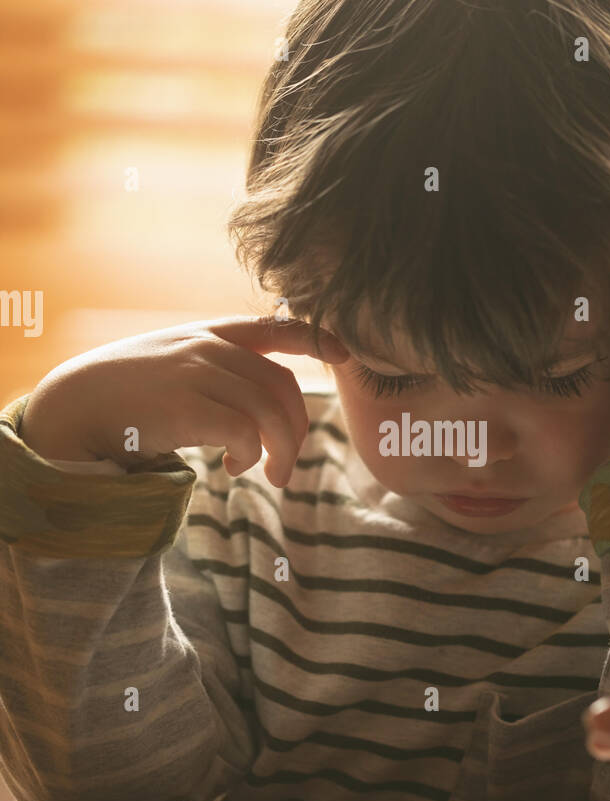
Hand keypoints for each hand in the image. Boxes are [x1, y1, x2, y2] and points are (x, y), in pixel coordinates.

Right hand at [19, 316, 348, 487]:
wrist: (73, 403)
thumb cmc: (123, 394)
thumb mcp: (170, 363)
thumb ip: (209, 370)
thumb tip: (252, 408)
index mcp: (208, 334)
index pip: (275, 326)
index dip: (317, 337)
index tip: (346, 352)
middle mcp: (208, 348)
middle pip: (283, 386)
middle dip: (297, 429)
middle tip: (285, 466)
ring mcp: (198, 374)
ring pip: (271, 412)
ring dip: (281, 451)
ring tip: (270, 474)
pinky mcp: (188, 407)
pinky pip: (245, 433)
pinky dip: (249, 457)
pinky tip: (231, 469)